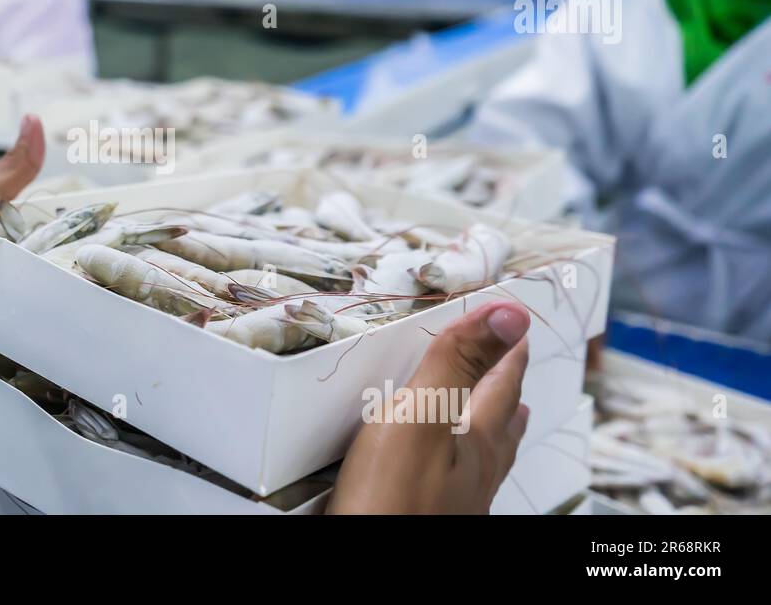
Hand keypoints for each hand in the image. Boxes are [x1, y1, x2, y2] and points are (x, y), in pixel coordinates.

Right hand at [328, 301, 530, 513]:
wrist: (372, 576)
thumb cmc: (394, 504)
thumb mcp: (424, 415)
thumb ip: (458, 363)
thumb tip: (509, 313)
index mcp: (478, 443)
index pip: (501, 386)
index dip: (508, 352)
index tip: (519, 328)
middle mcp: (475, 475)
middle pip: (501, 426)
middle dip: (508, 395)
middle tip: (519, 375)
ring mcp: (455, 505)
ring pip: (485, 460)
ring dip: (493, 433)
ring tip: (507, 422)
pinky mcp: (428, 520)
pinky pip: (458, 484)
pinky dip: (462, 465)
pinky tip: (451, 477)